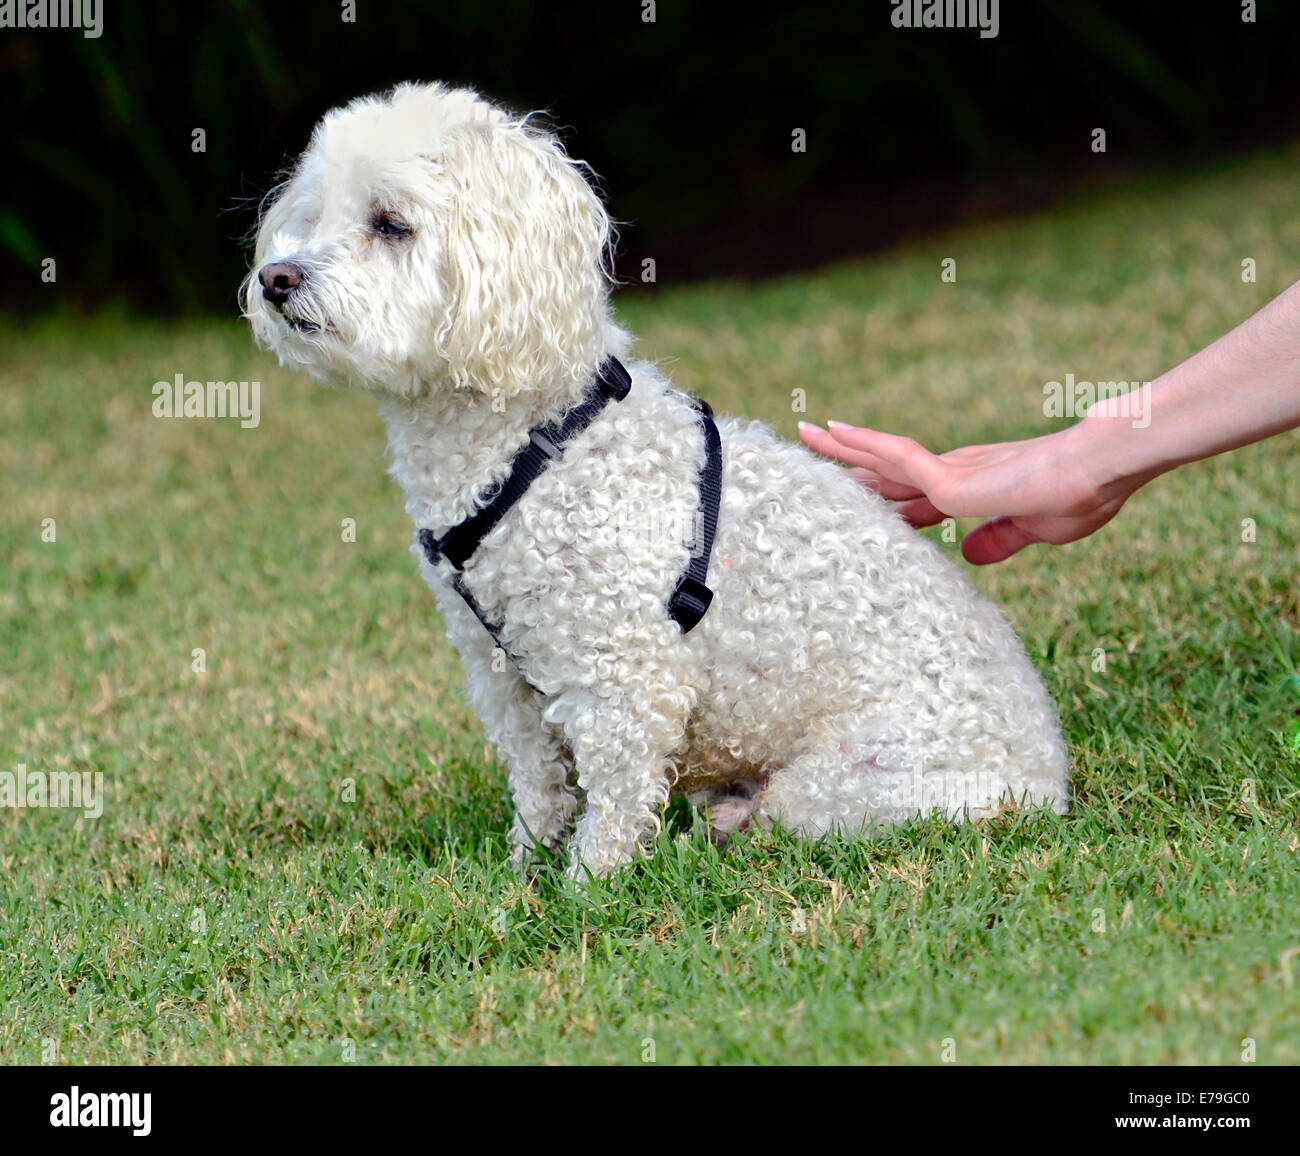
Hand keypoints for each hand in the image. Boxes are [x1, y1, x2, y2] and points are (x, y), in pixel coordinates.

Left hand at [798, 420, 1140, 563]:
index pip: (913, 502)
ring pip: (881, 459)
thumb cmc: (1081, 495)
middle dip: (849, 469)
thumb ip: (998, 539)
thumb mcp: (1033, 529)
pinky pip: (897, 456)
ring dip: (842, 447)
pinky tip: (835, 430)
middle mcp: (953, 475)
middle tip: (809, 455)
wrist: (1103, 469)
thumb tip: (968, 556)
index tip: (852, 504)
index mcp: (972, 490)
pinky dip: (865, 444)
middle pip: (886, 475)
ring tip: (805, 432)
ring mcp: (950, 474)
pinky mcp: (951, 477)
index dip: (882, 503)